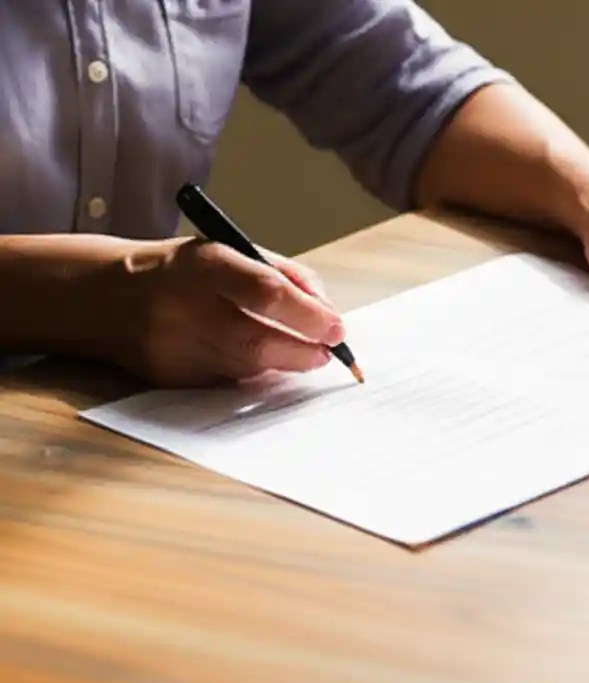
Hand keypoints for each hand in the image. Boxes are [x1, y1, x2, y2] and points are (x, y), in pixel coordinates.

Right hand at [111, 237, 344, 386]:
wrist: (106, 296)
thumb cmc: (186, 272)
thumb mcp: (231, 250)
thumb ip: (285, 276)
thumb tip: (328, 314)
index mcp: (204, 264)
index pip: (266, 292)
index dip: (309, 315)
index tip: (337, 328)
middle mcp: (184, 306)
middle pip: (257, 341)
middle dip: (305, 352)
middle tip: (329, 352)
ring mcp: (173, 346)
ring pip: (247, 367)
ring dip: (283, 363)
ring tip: (300, 352)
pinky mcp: (169, 376)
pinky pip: (228, 381)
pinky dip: (253, 373)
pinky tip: (255, 358)